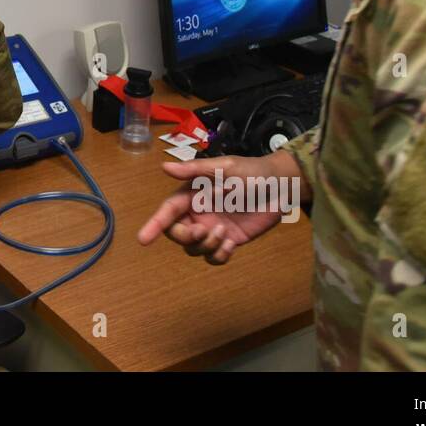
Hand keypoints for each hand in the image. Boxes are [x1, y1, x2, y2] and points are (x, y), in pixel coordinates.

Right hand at [136, 151, 302, 264]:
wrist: (282, 186)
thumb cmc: (252, 172)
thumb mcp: (224, 168)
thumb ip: (194, 170)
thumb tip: (164, 168)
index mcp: (193, 194)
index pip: (168, 212)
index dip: (154, 224)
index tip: (142, 239)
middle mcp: (199, 213)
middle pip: (177, 234)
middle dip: (186, 237)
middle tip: (203, 232)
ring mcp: (213, 228)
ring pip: (195, 249)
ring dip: (206, 246)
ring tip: (225, 234)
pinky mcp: (229, 241)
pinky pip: (215, 257)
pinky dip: (220, 255)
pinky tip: (233, 243)